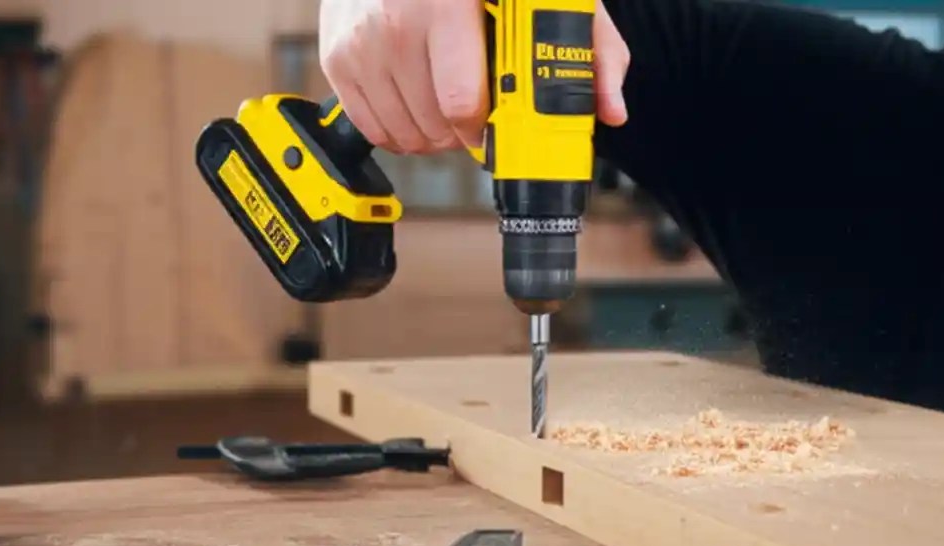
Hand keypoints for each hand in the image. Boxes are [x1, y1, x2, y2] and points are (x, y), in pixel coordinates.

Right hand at [318, 0, 629, 154]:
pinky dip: (397, 128)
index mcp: (447, 4)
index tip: (501, 126)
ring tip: (447, 101)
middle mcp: (395, 22)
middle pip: (436, 126)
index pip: (464, 103)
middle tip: (478, 108)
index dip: (489, 130)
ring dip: (433, 134)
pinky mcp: (335, 54)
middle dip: (465, 132)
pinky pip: (370, 126)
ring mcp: (359, 40)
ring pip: (403, 134)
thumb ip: (587, 45)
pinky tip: (416, 99)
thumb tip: (609, 107)